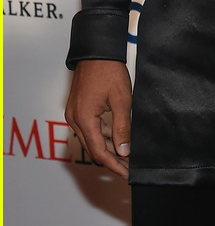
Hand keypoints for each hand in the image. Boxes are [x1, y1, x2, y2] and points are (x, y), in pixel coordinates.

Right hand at [65, 59, 131, 178]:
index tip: (127, 173)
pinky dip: (102, 136)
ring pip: (91, 139)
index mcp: (84, 120)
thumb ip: (122, 127)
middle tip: (129, 168)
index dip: (114, 165)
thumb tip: (124, 151)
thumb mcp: (121, 100)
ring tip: (126, 155)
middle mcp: (75, 120)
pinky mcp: (77, 109)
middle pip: (93, 149)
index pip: (99, 152)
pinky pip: (89, 129)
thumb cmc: (109, 71)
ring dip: (108, 148)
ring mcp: (74, 114)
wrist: (96, 52)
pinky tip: (116, 139)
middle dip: (112, 160)